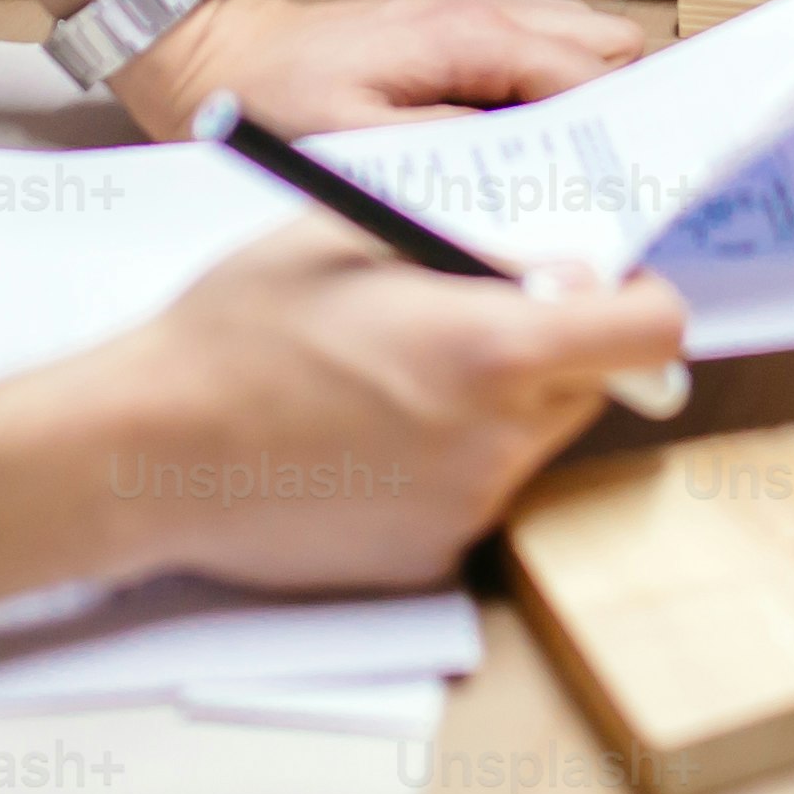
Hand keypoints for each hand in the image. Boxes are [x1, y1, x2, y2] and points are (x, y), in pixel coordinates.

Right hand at [79, 225, 693, 589]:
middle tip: (469, 323)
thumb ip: (471, 243)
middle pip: (595, 388)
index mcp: (492, 348)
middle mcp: (498, 440)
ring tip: (389, 383)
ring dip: (495, 407)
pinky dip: (443, 466)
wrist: (144, 451)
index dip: (639, 302)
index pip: (649, 332)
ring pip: (531, 442)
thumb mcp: (350, 233)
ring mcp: (467, 510)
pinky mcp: (430, 559)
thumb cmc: (234, 329)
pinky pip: (473, 496)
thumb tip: (559, 263)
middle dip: (556, 349)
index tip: (603, 288)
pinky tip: (359, 444)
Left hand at [130, 0, 649, 139]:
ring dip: (590, 106)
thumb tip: (531, 185)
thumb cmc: (277, 100)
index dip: (624, 134)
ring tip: (581, 176)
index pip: (593, 76)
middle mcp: (489, 15)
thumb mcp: (357, 143)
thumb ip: (453, 156)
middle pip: (606, 56)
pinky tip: (537, 151)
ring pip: (585, 50)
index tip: (645, 192)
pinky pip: (544, 56)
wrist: (218, 54)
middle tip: (613, 190)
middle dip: (619, 117)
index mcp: (474, 36)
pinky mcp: (464, 35)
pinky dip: (558, 98)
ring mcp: (480, 18)